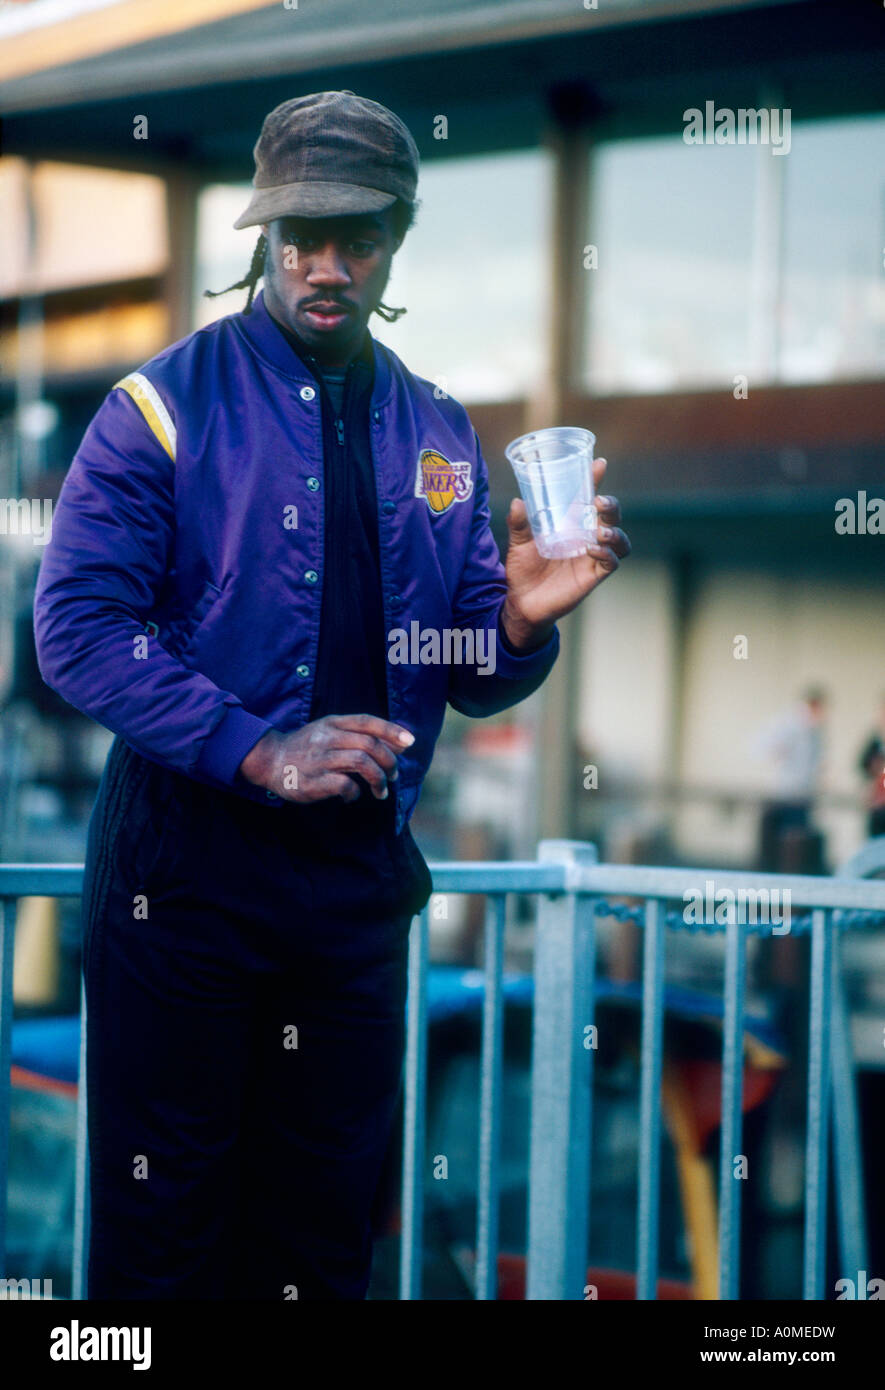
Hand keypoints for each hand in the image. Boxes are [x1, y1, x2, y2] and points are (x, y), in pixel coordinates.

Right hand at [238, 714, 414, 802]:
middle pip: (370, 744)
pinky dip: (355, 792)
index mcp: (333, 724)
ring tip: (381, 791)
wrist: (269, 760)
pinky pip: (344, 785)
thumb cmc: (306, 747)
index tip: (410, 742)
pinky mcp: (314, 781)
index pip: (367, 721)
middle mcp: (328, 738)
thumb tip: (398, 743)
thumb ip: (359, 734)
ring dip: (378, 778)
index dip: (392, 730)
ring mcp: (320, 759)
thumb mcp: (329, 730)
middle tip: (394, 775)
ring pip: (362, 762)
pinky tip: (353, 796)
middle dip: (389, 761)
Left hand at [501, 457, 630, 648]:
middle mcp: (586, 536)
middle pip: (611, 515)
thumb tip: (517, 503)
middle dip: (611, 506)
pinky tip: (592, 550)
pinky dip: (606, 554)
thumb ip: (518, 523)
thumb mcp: (518, 543)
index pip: (588, 497)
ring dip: (614, 531)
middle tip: (599, 502)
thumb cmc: (522, 570)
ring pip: (619, 539)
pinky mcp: (593, 576)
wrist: (521, 602)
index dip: (595, 480)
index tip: (599, 464)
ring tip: (599, 531)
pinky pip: (611, 563)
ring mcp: (592, 556)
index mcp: (571, 523)